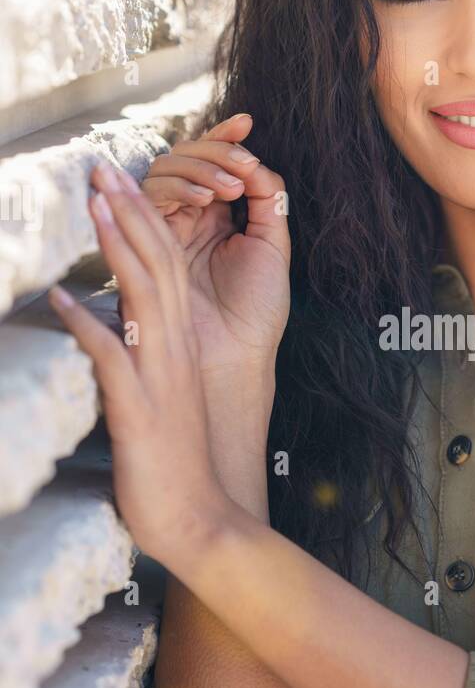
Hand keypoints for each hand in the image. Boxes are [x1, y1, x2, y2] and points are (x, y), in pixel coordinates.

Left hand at [49, 162, 233, 565]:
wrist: (199, 520)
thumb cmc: (175, 464)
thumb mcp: (160, 396)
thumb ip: (141, 355)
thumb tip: (107, 320)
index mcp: (181, 344)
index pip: (169, 265)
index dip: (145, 217)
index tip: (120, 179)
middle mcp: (175, 350)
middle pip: (159, 265)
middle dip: (132, 211)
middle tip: (105, 167)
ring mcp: (160, 378)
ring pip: (144, 296)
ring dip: (118, 246)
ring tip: (95, 204)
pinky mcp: (140, 410)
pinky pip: (113, 358)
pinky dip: (87, 325)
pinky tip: (63, 298)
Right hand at [141, 113, 290, 385]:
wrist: (233, 356)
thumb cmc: (255, 311)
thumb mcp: (272, 245)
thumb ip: (267, 199)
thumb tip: (254, 159)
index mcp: (220, 217)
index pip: (215, 162)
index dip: (225, 137)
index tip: (246, 121)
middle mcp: (189, 219)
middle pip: (185, 158)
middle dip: (212, 152)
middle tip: (240, 168)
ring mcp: (166, 230)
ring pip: (164, 173)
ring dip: (195, 169)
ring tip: (225, 190)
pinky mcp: (147, 245)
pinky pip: (148, 201)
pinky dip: (174, 190)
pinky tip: (202, 201)